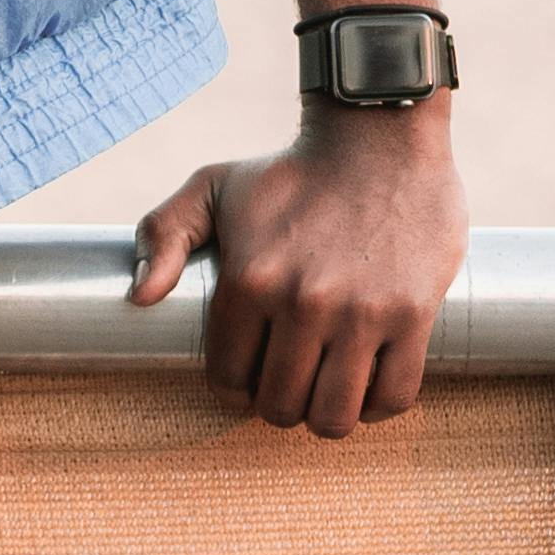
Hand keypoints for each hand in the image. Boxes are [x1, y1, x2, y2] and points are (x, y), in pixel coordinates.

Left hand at [129, 109, 464, 436]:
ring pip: (336, 414)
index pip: (230, 378)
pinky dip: (378, 407)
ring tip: (327, 396)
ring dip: (327, 417)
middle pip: (282, 405)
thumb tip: (141, 297)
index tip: (248, 382)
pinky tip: (368, 391)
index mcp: (250, 280)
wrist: (380, 137)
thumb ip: (164, 235)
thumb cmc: (293, 170)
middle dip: (280, 407)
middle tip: (290, 387)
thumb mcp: (213, 186)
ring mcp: (362, 312)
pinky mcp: (413, 313)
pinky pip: (395, 394)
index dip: (235, 390)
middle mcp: (303, 302)